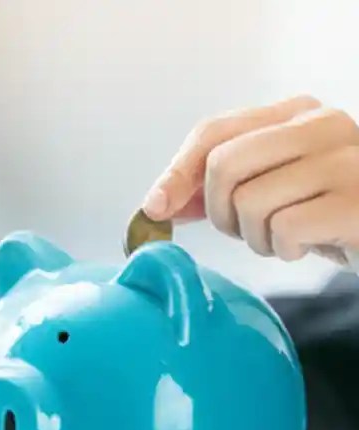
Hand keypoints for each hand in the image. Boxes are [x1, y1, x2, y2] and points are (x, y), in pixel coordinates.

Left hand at [141, 94, 358, 263]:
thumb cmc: (324, 214)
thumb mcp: (269, 190)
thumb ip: (214, 187)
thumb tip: (157, 202)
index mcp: (297, 113)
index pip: (213, 131)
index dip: (177, 172)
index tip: (158, 207)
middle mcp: (324, 125)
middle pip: (223, 165)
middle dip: (219, 212)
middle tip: (246, 229)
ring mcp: (345, 161)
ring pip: (250, 202)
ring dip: (255, 237)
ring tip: (284, 237)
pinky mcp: (356, 202)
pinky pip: (284, 229)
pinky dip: (283, 249)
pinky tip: (307, 246)